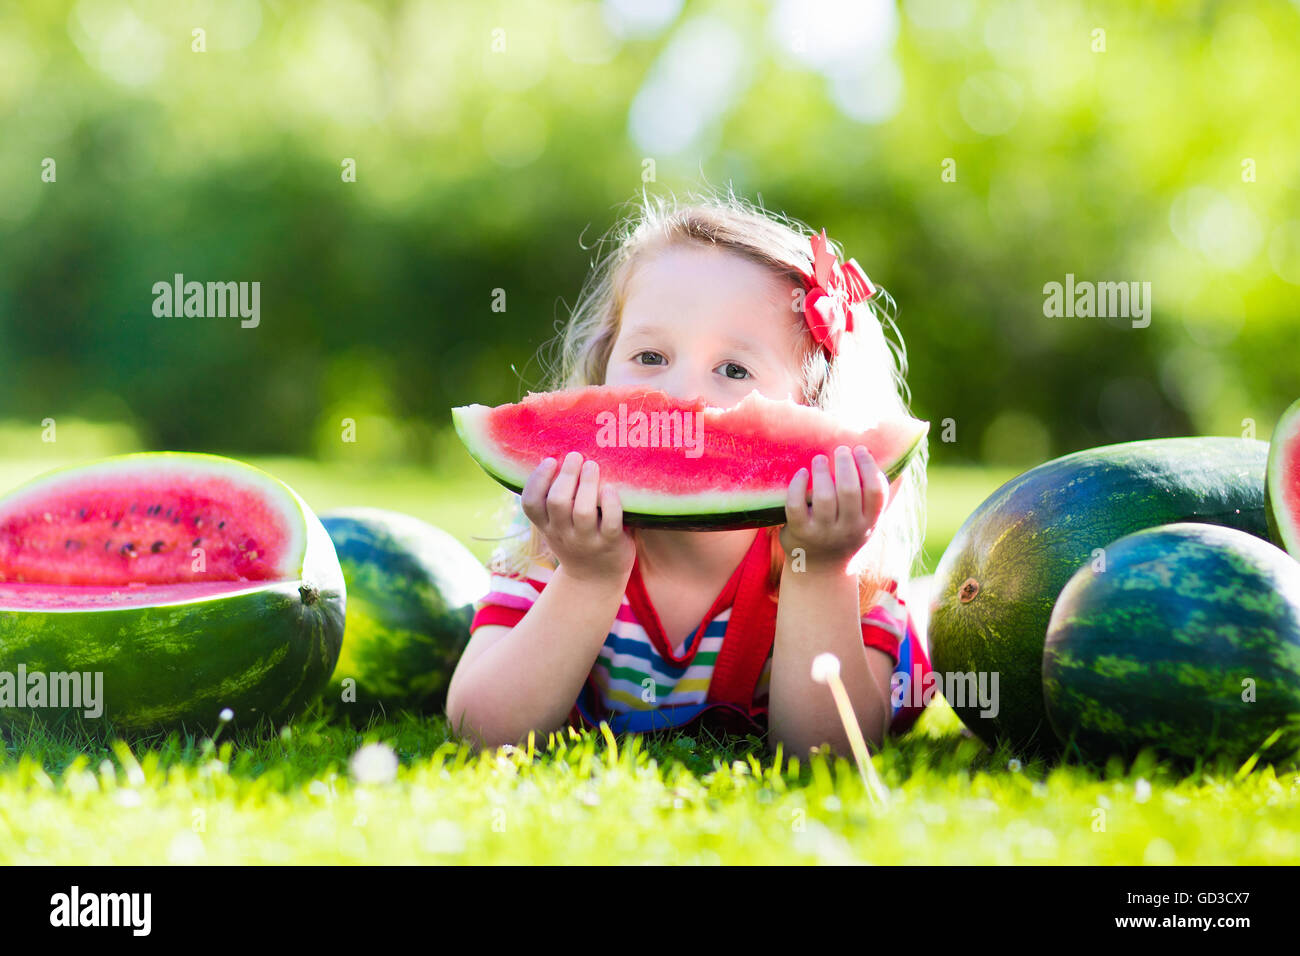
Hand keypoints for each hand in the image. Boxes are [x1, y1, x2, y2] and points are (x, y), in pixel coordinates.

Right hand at [521, 451, 635, 585]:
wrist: (595, 580)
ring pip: (583, 511)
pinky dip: (611, 504)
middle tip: (576, 456)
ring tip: (592, 465)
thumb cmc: (577, 540)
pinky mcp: (610, 545)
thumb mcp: (558, 526)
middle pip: (558, 502)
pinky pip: (610, 523)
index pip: (531, 504)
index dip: (537, 480)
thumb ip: (555, 501)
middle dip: (566, 475)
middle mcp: (563, 534)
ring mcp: (587, 541)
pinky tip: (611, 489)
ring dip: (588, 484)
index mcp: (547, 526)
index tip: (550, 460)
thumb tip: (560, 456)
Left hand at [779, 444, 887, 573]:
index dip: (870, 467)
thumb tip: (902, 469)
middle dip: (845, 464)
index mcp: (869, 522)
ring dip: (822, 472)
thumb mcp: (869, 523)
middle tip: (840, 449)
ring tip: (819, 459)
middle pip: (849, 491)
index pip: (876, 492)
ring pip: (824, 497)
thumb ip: (884, 499)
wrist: (820, 572)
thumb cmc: (847, 536)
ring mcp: (823, 532)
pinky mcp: (799, 533)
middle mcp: (848, 528)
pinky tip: (801, 473)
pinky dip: (797, 486)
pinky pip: (796, 506)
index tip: (861, 449)